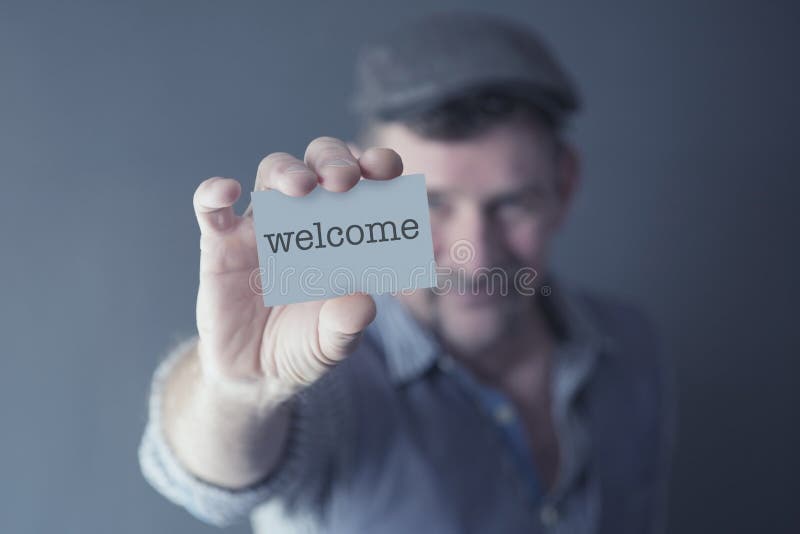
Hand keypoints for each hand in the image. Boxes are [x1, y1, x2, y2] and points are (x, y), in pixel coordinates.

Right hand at [192, 136, 402, 395]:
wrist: (257, 372)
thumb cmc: (305, 344)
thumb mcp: (332, 344)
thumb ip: (348, 325)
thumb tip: (363, 303)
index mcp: (343, 231)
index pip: (364, 182)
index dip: (376, 166)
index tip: (386, 168)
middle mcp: (305, 218)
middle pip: (317, 163)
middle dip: (334, 161)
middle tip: (344, 180)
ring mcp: (262, 227)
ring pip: (272, 174)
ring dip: (288, 171)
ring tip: (302, 188)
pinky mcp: (220, 245)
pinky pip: (211, 208)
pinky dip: (214, 192)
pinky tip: (228, 190)